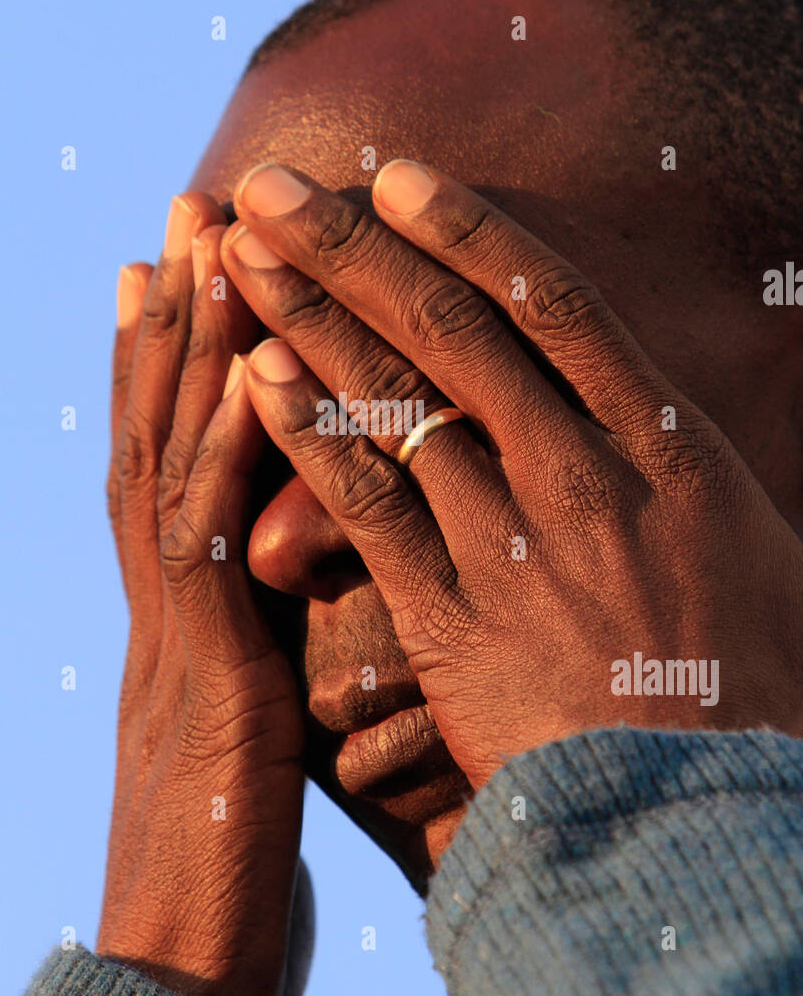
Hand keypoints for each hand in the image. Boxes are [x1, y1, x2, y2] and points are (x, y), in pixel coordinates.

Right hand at [99, 192, 306, 995]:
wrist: (182, 965)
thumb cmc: (227, 864)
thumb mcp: (253, 734)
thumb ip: (262, 658)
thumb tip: (298, 612)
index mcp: (187, 616)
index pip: (180, 464)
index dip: (181, 365)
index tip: (191, 268)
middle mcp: (167, 605)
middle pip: (165, 436)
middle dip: (176, 317)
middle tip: (187, 208)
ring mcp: (175, 629)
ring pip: (173, 461)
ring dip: (186, 346)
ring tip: (190, 241)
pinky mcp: (206, 666)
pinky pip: (211, 533)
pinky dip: (224, 439)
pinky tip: (243, 362)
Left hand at [218, 160, 802, 788]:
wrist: (706, 818)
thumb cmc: (753, 687)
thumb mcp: (753, 545)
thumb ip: (683, 464)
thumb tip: (656, 402)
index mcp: (666, 445)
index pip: (554, 306)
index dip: (469, 232)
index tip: (398, 177)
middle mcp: (584, 473)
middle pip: (451, 332)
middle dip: (355, 249)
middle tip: (274, 187)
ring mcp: (514, 542)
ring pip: (397, 404)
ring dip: (311, 321)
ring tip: (244, 257)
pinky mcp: (454, 618)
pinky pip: (371, 508)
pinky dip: (312, 436)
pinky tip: (256, 379)